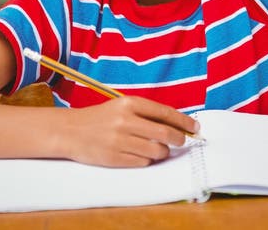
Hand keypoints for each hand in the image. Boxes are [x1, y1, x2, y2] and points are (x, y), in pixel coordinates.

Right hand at [59, 95, 199, 167]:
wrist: (72, 131)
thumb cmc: (101, 117)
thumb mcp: (122, 106)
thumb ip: (146, 113)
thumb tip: (175, 124)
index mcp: (129, 103)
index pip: (164, 112)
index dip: (183, 121)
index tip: (195, 127)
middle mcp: (126, 121)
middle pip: (165, 133)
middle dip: (178, 139)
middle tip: (182, 141)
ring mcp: (120, 141)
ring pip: (156, 151)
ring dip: (163, 152)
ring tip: (159, 149)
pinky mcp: (115, 158)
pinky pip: (143, 163)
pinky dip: (148, 160)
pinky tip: (143, 155)